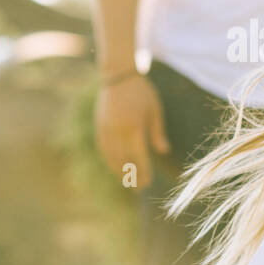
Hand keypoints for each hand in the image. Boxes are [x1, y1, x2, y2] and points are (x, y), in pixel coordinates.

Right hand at [94, 74, 171, 189]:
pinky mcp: (99, 125)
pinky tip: (115, 167)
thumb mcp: (155, 110)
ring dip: (119, 171)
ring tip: (126, 180)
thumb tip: (164, 151)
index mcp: (135, 126)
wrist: (119, 76)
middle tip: (138, 188)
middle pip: (124, 160)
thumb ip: (158, 132)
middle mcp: (119, 129)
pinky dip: (109, 159)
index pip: (139, 156)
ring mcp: (107, 128)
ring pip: (111, 156)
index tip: (147, 183)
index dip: (143, 172)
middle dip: (131, 175)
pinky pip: (103, 147)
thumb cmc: (142, 92)